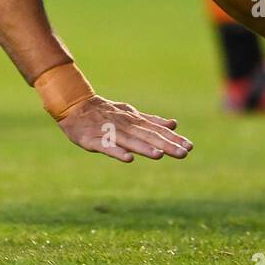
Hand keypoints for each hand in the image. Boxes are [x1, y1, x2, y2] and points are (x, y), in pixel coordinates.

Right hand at [57, 95, 191, 162]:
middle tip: (183, 153)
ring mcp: (109, 132)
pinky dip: (117, 152)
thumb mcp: (131, 114)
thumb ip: (151, 121)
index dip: (173, 139)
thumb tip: (174, 125)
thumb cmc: (106, 112)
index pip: (157, 130)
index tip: (189, 147)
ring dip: (144, 148)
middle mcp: (125, 125)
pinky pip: (107, 146)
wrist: (75, 106)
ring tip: (159, 155)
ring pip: (129, 141)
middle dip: (165, 145)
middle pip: (147, 136)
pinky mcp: (93, 140)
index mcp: (134, 121)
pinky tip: (128, 159)